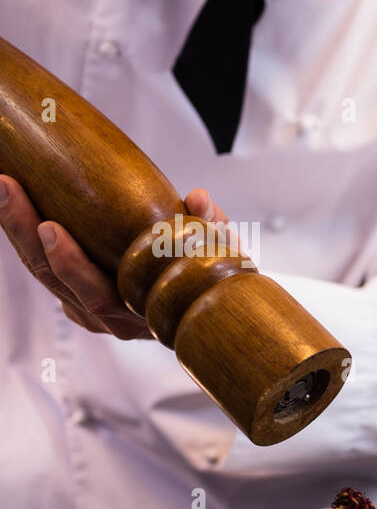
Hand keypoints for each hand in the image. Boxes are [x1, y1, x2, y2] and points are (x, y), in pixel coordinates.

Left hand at [0, 176, 228, 339]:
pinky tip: (16, 207)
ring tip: (5, 189)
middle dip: (26, 234)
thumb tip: (198, 198)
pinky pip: (46, 271)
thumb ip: (212, 228)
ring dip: (18, 231)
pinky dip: (28, 240)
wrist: (206, 310)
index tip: (50, 228)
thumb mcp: (222, 256)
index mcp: (143, 315)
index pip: (97, 294)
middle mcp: (111, 318)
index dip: (70, 264)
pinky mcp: (79, 300)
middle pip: (54, 280)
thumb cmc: (211, 282)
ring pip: (43, 274)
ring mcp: (90, 311)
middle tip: (9, 190)